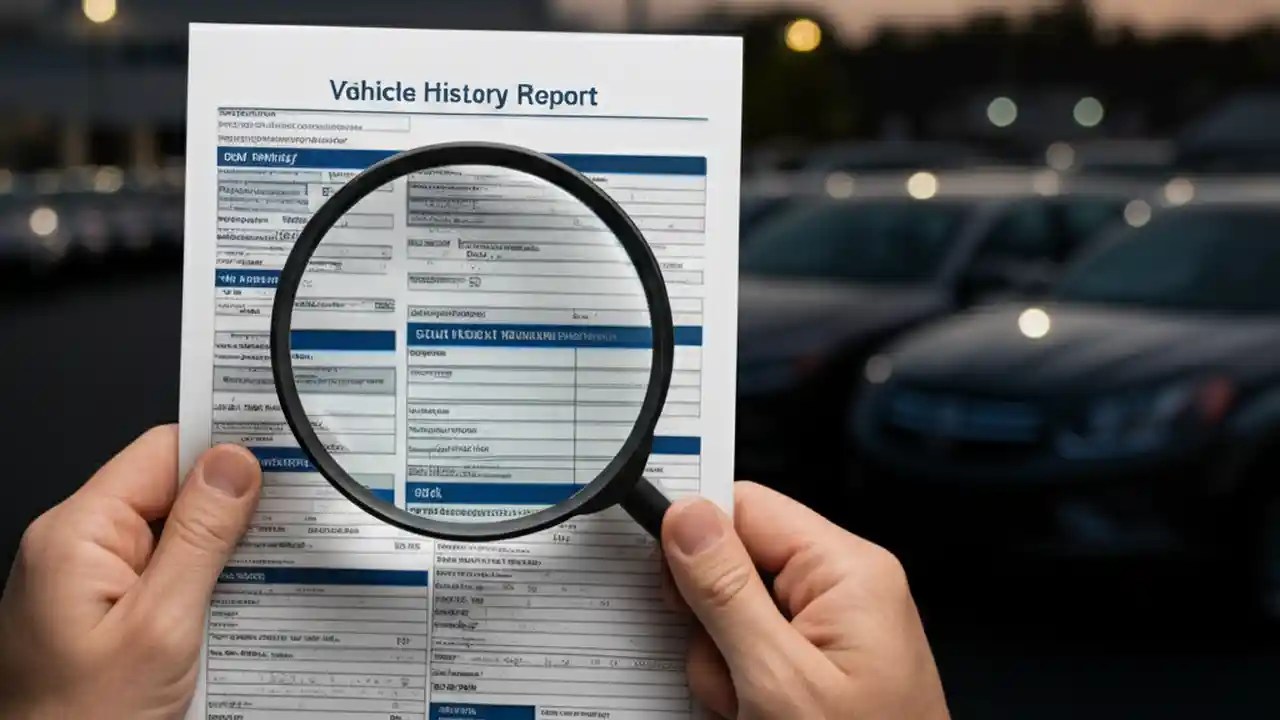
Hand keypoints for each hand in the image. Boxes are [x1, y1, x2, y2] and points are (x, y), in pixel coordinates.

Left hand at [0, 425, 262, 719]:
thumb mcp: (162, 628)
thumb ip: (200, 540)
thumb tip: (234, 463)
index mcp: (76, 534)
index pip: (162, 451)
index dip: (224, 452)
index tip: (280, 465)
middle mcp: (75, 548)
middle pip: (171, 493)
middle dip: (230, 515)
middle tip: (279, 543)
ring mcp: (87, 581)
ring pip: (175, 537)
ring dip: (220, 559)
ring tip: (251, 592)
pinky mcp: (104, 612)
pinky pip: (164, 576)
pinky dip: (202, 590)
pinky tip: (226, 617)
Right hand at [660, 481, 949, 718]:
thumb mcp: (778, 681)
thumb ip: (726, 593)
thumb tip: (686, 516)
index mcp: (848, 570)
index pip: (748, 506)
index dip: (697, 540)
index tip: (669, 585)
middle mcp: (844, 589)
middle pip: (734, 564)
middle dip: (711, 623)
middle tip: (734, 675)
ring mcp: (830, 630)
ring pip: (731, 618)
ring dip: (722, 668)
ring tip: (751, 710)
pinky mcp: (816, 665)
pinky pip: (750, 654)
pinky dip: (739, 688)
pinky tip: (755, 716)